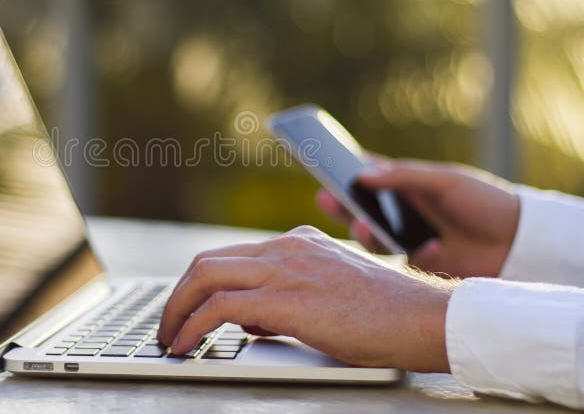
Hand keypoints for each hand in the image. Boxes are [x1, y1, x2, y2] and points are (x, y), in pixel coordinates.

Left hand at [157, 226, 456, 371]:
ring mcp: (285, 270)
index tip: (184, 310)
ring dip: (176, 310)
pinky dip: (193, 325)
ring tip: (167, 338)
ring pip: (205, 277)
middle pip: (206, 262)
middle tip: (166, 325)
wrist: (423, 318)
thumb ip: (287, 299)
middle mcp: (285, 249)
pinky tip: (185, 344)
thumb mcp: (328, 293)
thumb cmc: (384, 314)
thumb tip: (250, 321)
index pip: (227, 256)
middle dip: (177, 295)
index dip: (198, 285)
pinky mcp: (287, 299)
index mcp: (295, 244)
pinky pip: (220, 307)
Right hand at [317, 159, 520, 277]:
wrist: (522, 244)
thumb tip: (362, 174)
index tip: (322, 164)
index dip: (345, 170)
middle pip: (361, 207)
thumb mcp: (446, 181)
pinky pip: (399, 262)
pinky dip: (413, 254)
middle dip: (341, 204)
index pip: (370, 173)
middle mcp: (404, 211)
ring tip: (362, 226)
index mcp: (409, 184)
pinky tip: (434, 247)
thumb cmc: (486, 201)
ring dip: (364, 232)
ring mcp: (409, 238)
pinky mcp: (419, 265)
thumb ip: (404, 177)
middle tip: (324, 197)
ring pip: (372, 237)